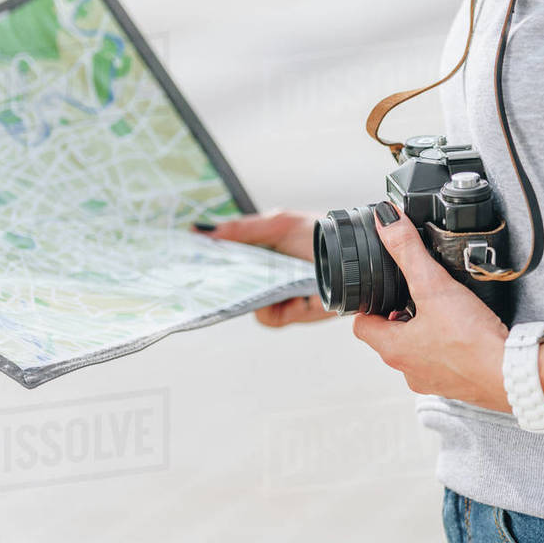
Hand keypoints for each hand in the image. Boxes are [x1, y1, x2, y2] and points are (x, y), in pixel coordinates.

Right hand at [200, 210, 332, 326]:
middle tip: (206, 276)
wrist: (355, 249)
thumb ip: (240, 229)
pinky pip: (271, 317)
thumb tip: (200, 230)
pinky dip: (279, 306)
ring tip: (274, 277)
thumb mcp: (278, 224)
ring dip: (258, 294)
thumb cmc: (321, 233)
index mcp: (261, 257)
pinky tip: (297, 293)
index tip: (187, 263)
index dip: (208, 267)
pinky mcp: (296, 313)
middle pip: (233, 291)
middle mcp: (268, 280)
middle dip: (220, 285)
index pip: (226, 267)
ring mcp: (281, 298)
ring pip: (251, 306)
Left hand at [352, 203, 543, 412]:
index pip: (362, 327)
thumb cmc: (471, 340)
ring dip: (425, 333)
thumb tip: (386, 221)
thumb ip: (408, 251)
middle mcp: (409, 370)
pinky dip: (449, 348)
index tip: (378, 292)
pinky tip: (466, 333)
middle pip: (390, 339)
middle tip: (414, 296)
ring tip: (442, 312)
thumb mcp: (434, 285)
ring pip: (418, 353)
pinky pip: (445, 364)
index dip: (367, 307)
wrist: (512, 374)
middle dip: (399, 317)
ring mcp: (434, 381)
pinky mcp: (459, 385)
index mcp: (394, 349)